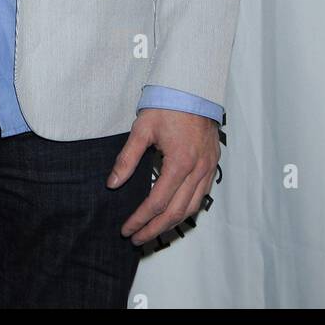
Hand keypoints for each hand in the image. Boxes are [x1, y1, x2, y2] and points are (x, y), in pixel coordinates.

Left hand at [107, 107, 219, 244]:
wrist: (193, 86)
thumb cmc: (166, 104)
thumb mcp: (141, 129)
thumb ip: (126, 159)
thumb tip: (112, 184)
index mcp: (179, 162)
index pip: (156, 202)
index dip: (140, 219)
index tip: (127, 229)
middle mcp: (197, 170)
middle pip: (175, 212)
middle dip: (154, 229)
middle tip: (137, 238)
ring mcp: (208, 168)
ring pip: (191, 208)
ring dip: (171, 224)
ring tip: (153, 231)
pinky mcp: (212, 164)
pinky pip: (202, 196)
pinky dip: (187, 210)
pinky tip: (175, 214)